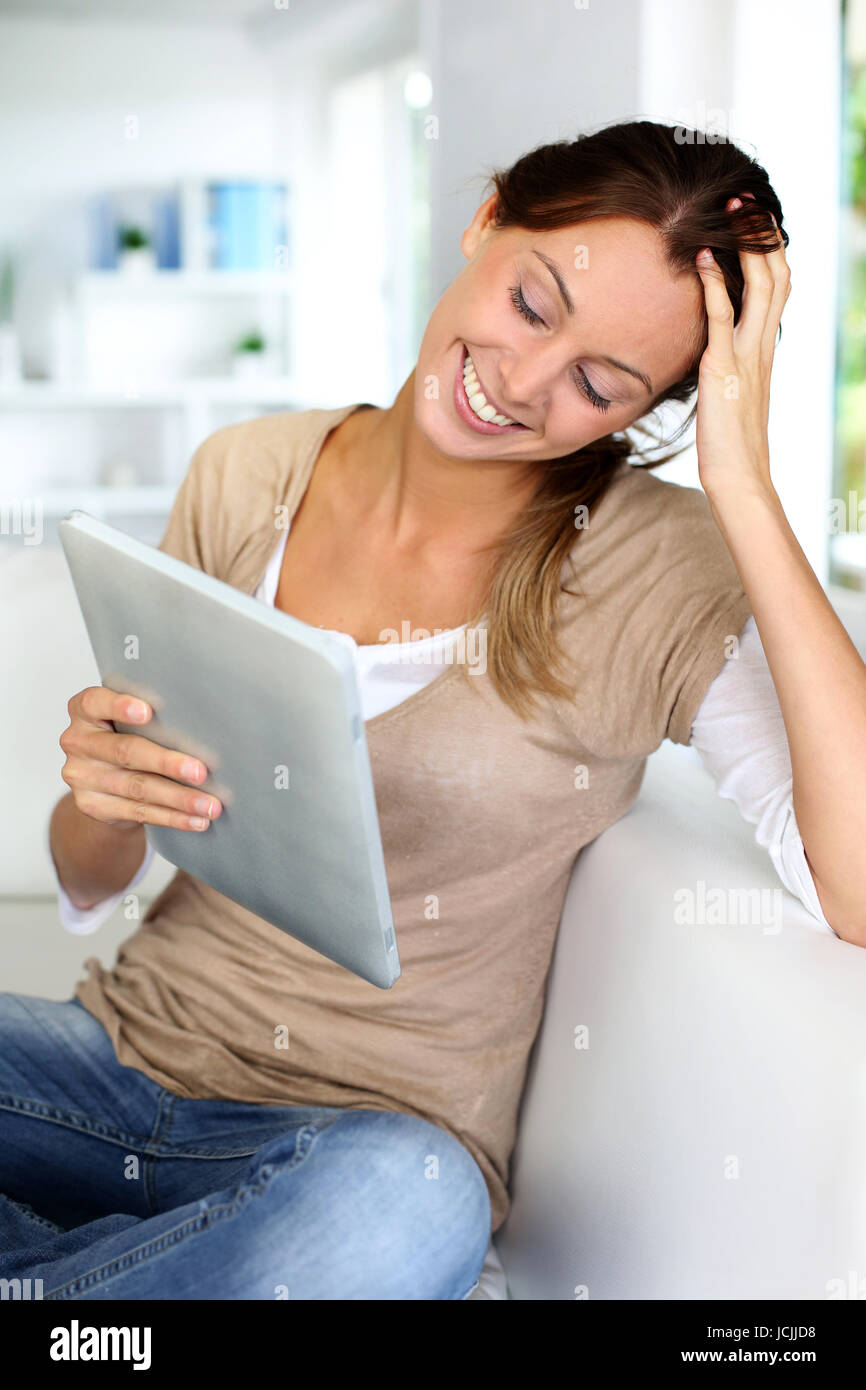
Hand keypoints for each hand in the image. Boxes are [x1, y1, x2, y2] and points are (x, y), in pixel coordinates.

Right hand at [59, 686, 222, 832]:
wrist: (102, 781)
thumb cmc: (128, 737)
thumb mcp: (130, 720)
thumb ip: (152, 718)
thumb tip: (204, 729)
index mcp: (85, 710)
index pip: (95, 702)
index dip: (119, 706)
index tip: (148, 712)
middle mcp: (78, 742)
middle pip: (125, 751)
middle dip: (166, 763)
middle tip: (200, 772)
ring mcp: (82, 776)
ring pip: (137, 787)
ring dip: (179, 798)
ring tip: (209, 805)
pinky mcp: (92, 805)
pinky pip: (138, 812)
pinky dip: (172, 817)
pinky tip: (196, 820)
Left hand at [694, 194, 790, 498]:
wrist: (739, 478)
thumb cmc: (731, 445)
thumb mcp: (734, 395)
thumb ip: (732, 368)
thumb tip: (717, 353)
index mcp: (766, 350)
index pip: (779, 287)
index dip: (771, 250)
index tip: (756, 220)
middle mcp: (762, 346)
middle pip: (777, 275)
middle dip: (764, 233)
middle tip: (747, 199)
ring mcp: (746, 355)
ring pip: (759, 285)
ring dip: (746, 243)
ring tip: (733, 208)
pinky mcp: (722, 369)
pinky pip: (720, 316)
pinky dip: (711, 282)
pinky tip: (699, 256)